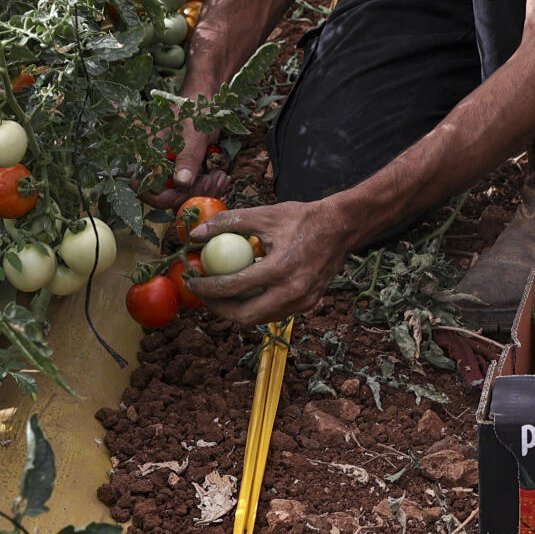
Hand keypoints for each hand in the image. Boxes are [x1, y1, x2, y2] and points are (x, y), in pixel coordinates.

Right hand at [149, 119, 227, 211]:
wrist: (205, 103)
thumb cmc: (195, 112)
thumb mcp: (193, 135)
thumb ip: (187, 158)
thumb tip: (181, 182)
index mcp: (150, 155)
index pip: (150, 188)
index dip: (169, 196)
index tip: (191, 188)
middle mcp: (157, 166)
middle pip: (168, 196)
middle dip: (193, 193)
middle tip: (214, 180)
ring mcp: (171, 170)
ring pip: (183, 195)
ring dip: (204, 191)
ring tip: (221, 178)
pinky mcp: (185, 172)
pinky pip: (193, 188)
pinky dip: (208, 187)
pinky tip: (221, 178)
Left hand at [183, 198, 359, 323]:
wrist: (342, 227)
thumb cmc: (303, 218)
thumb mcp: (265, 214)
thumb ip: (229, 222)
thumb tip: (196, 234)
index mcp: (281, 269)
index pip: (233, 287)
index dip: (206, 287)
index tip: (192, 281)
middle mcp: (293, 292)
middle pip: (243, 316)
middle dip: (218, 308)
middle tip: (204, 294)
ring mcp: (303, 302)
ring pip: (259, 319)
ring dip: (236, 310)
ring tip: (221, 293)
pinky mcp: (309, 305)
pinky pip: (274, 313)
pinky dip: (256, 306)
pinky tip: (246, 291)